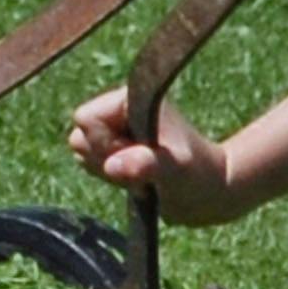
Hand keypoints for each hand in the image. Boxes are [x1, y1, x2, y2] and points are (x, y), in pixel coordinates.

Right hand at [64, 81, 247, 225]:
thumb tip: (113, 166)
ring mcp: (115, 127)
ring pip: (82, 151)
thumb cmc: (196, 175)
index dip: (104, 143)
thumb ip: (145, 165)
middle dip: (105, 158)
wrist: (207, 192)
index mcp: (132, 96)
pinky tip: (136, 177)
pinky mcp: (114, 146)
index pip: (85, 117)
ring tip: (142, 172)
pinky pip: (89, 163)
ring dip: (107, 169)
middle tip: (141, 167)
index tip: (137, 153)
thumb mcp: (175, 169)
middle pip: (80, 136)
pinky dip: (109, 176)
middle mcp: (120, 107)